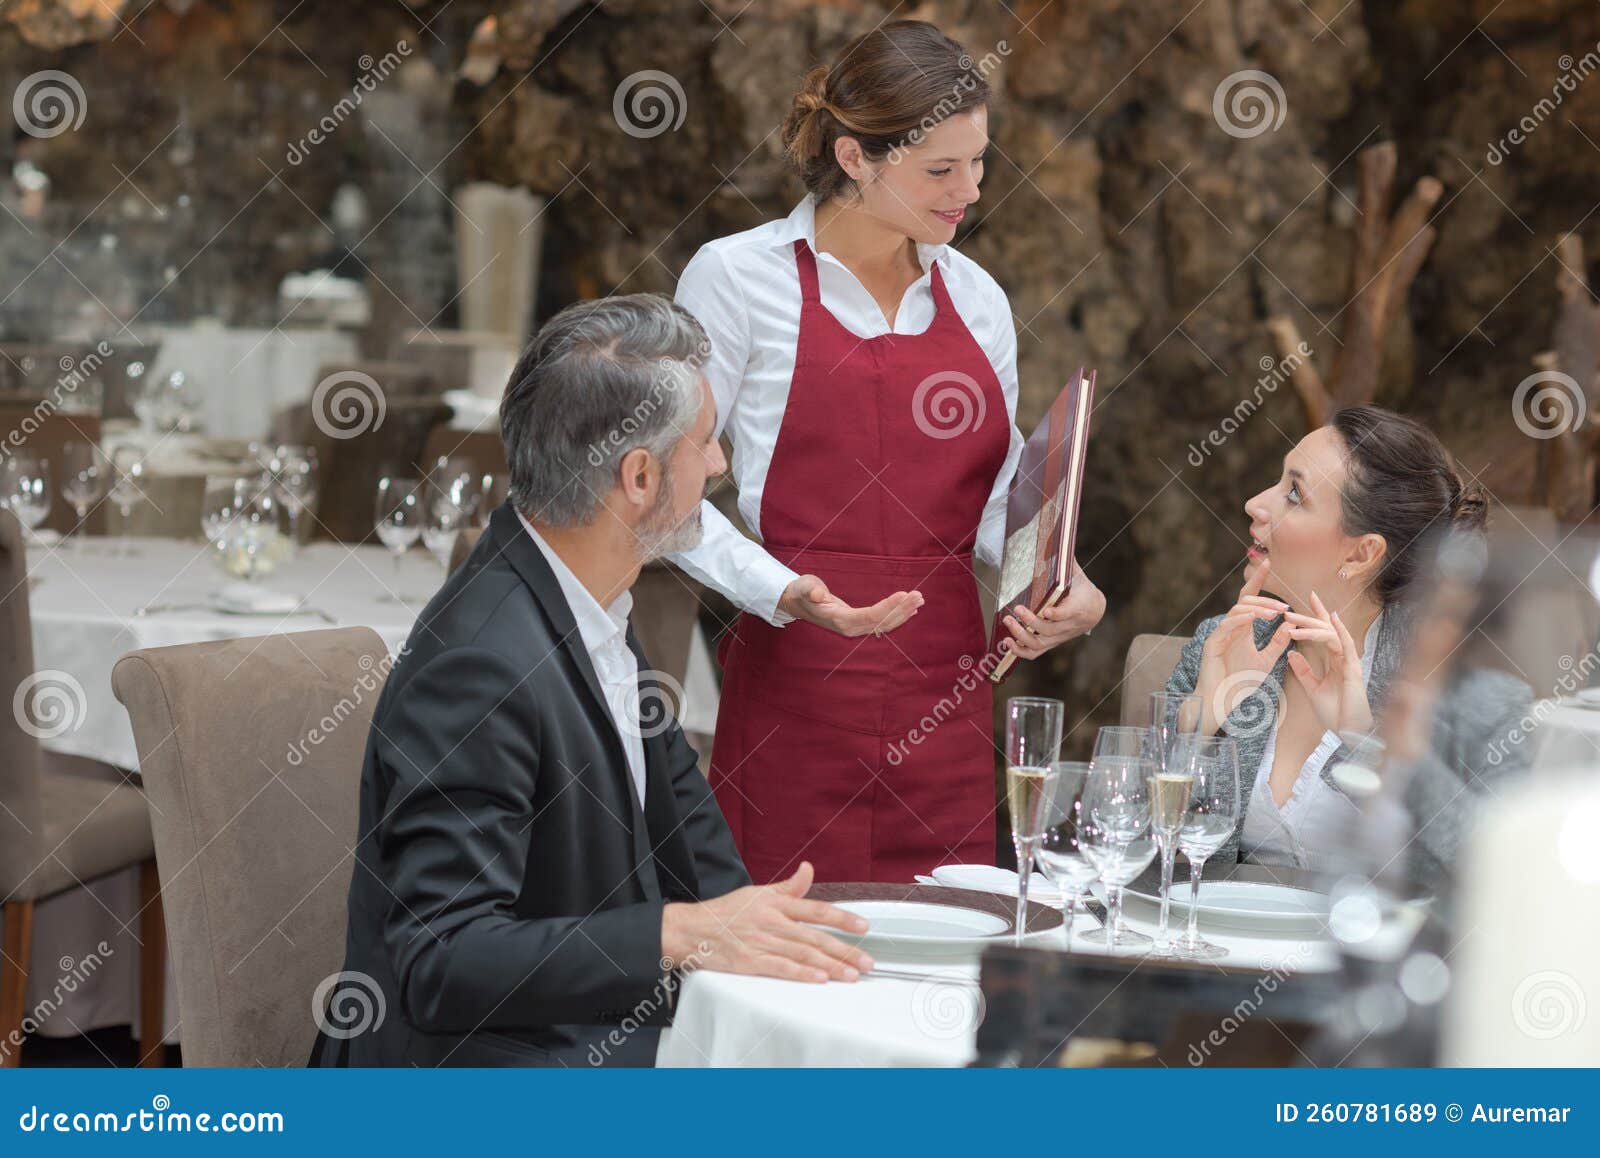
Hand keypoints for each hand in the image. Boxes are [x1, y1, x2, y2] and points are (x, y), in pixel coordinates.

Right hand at [660, 861, 874, 983]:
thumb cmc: (725, 912)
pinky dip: (801, 973)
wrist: (691, 930)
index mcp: (776, 903)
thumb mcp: (758, 892)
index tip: (864, 927)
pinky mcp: (750, 962)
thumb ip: (789, 886)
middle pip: (815, 937)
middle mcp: (772, 921)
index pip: (817, 910)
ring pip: (803, 954)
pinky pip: (780, 968)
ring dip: (830, 966)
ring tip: (851, 975)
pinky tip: (819, 979)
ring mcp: (761, 942)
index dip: (843, 918)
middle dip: (845, 951)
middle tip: (866, 962)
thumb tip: (809, 869)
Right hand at [779, 574, 922, 637]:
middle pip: (881, 622)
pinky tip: (910, 611)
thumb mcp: (804, 587)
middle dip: (901, 610)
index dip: (888, 607)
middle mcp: (850, 628)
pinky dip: (897, 616)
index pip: (870, 615)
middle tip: (919, 596)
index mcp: (839, 620)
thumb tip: (818, 595)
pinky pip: (881, 623)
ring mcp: (855, 628)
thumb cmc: (801, 592)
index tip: (904, 594)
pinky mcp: (858, 624)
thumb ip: (811, 591)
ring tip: (919, 600)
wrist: (797, 602)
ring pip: (884, 624)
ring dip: (903, 613)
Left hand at [998, 562, 1104, 660]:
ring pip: (1040, 643)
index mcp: (1079, 606)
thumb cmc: (1082, 589)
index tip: (1047, 611)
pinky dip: (1020, 651)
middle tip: (1017, 610)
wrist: (1094, 610)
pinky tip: (1008, 643)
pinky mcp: (1051, 643)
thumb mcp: (1077, 574)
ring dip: (1022, 635)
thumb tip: (1055, 538)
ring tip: (1008, 622)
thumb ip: (1065, 561)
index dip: (1058, 614)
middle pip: (1049, 629)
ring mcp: (1059, 636)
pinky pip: (1036, 653)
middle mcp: (1069, 625)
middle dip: (1031, 622)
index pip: (1069, 613)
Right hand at [1195, 558, 1293, 733]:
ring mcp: (1219, 635)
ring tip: (1276, 614)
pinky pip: (1227, 625)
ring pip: (1237, 611)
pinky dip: (1242, 620)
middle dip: (1264, 600)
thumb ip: (1278, 642)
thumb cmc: (1240, 683)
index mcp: (1241, 629)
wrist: (1222, 703)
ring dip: (1258, 610)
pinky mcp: (1212, 644)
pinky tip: (1256, 619)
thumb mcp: (1267, 661)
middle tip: (1283, 607)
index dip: (1258, 580)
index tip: (1268, 562)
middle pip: (1245, 601)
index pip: (1250, 599)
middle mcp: (1229, 628)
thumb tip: (1290, 622)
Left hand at [1283, 591, 1373, 735]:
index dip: (1315, 618)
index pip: (1323, 634)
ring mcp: (1350, 661)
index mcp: (1334, 661)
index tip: (1302, 604)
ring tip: (1292, 619)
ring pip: (1331, 635)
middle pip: (1326, 631)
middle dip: (1308, 617)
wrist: (1345, 731)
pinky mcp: (1354, 668)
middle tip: (1287, 611)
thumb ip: (1303, 670)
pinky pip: (1347, 644)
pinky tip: (1331, 618)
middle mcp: (1343, 658)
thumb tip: (1291, 653)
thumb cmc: (1333, 712)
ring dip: (1312, 625)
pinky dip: (1339, 630)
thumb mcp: (1312, 688)